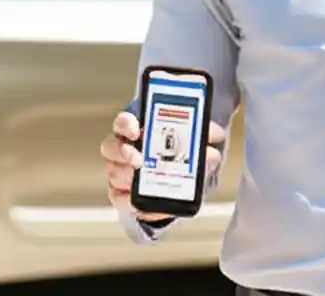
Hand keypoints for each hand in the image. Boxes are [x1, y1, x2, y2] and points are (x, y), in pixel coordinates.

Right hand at [101, 111, 226, 221]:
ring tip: (145, 180)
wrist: (177, 177)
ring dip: (128, 177)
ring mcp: (118, 171)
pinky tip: (143, 202)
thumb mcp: (194, 140)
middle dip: (123, 153)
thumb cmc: (178, 151)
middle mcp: (121, 149)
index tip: (135, 130)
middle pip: (111, 148)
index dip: (125, 125)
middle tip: (139, 159)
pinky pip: (119, 199)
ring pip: (114, 173)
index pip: (122, 122)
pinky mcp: (120, 194)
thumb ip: (204, 136)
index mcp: (134, 130)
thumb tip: (213, 144)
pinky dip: (130, 202)